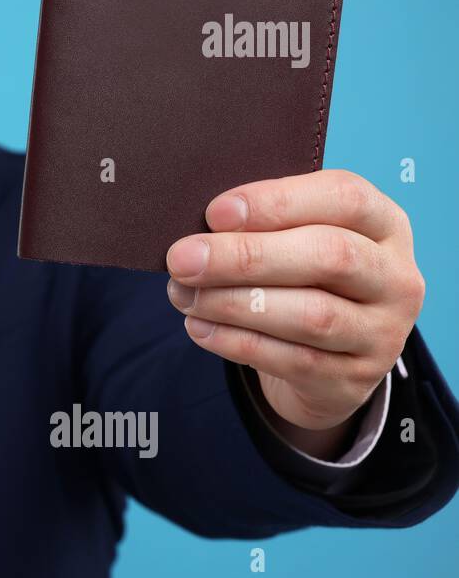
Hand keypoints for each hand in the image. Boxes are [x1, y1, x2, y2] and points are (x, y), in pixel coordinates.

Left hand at [164, 170, 424, 442]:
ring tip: (182, 294)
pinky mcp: (355, 378)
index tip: (214, 213)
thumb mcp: (296, 240)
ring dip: (234, 303)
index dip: (276, 202)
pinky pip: (293, 359)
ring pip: (312, 315)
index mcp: (384, 223)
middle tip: (182, 258)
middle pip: (329, 256)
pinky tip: (199, 326)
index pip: (343, 198)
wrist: (330, 358)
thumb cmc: (303, 278)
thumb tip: (200, 230)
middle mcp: (395, 276)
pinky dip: (236, 341)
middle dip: (245, 256)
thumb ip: (262, 226)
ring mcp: (383, 332)